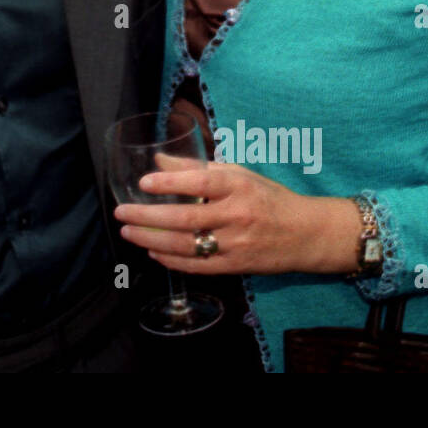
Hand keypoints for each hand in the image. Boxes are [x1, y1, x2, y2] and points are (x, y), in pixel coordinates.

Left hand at [113, 161, 358, 275]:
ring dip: (152, 240)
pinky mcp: (236, 266)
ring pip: (187, 245)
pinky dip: (171, 260)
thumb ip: (199, 168)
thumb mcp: (239, 174)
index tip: (144, 182)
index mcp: (239, 186)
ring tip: (128, 232)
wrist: (305, 233)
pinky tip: (152, 252)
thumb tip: (158, 161)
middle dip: (148, 216)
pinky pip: (197, 266)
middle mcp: (237, 215)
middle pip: (186, 218)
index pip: (200, 183)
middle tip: (122, 212)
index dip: (170, 183)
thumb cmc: (266, 198)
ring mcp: (237, 244)